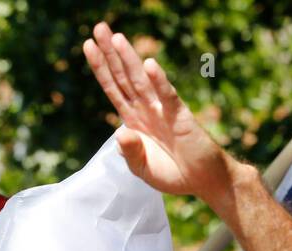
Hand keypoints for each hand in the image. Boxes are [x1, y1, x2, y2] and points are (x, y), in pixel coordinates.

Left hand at [82, 22, 235, 204]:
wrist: (203, 181)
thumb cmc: (173, 173)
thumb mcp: (143, 170)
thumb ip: (130, 153)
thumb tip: (119, 132)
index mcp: (134, 120)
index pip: (114, 88)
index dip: (101, 68)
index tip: (88, 46)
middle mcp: (146, 110)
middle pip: (124, 77)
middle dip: (110, 54)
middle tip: (98, 28)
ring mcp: (162, 110)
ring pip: (141, 81)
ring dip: (128, 59)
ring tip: (115, 38)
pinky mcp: (180, 116)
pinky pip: (167, 96)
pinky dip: (159, 81)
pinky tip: (149, 65)